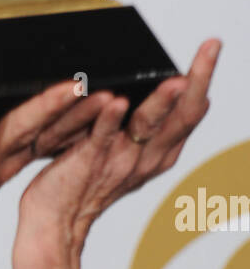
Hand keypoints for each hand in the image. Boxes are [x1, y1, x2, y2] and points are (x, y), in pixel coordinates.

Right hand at [0, 62, 113, 249]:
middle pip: (16, 132)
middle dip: (46, 107)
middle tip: (74, 86)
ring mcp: (3, 164)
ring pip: (41, 138)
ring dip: (73, 118)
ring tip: (103, 96)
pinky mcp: (16, 165)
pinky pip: (48, 146)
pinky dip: (73, 131)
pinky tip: (97, 114)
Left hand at [14, 38, 221, 262]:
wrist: (56, 222)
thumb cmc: (85, 185)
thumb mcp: (124, 156)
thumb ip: (139, 130)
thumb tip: (148, 90)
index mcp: (157, 153)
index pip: (190, 113)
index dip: (203, 81)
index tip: (211, 49)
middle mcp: (146, 157)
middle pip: (182, 116)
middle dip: (199, 80)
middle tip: (211, 47)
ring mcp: (119, 160)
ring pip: (148, 126)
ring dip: (163, 102)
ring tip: (176, 80)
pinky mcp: (89, 160)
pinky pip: (102, 136)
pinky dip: (109, 118)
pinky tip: (116, 101)